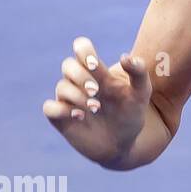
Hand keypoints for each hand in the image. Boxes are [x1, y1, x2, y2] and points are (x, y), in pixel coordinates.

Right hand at [42, 36, 152, 166]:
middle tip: (96, 90)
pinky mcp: (61, 118)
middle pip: (68, 65)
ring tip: (95, 108)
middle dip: (81, 76)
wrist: (123, 143)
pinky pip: (49, 107)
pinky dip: (61, 109)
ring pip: (61, 86)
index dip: (84, 50)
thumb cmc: (131, 113)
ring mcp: (69, 100)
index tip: (95, 64)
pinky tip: (78, 116)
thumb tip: (125, 57)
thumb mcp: (141, 93)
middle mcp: (80, 83)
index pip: (82, 48)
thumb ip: (139, 73)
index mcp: (98, 72)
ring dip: (77, 95)